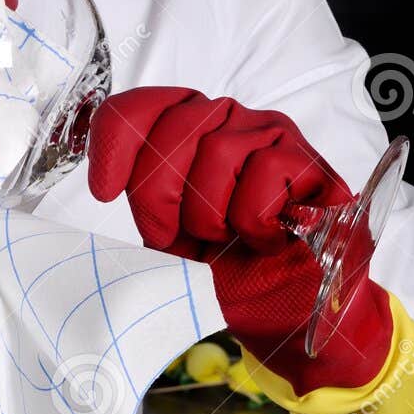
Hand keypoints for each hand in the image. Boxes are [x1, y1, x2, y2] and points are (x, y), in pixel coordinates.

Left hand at [85, 85, 392, 394]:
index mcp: (186, 126)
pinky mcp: (308, 160)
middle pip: (172, 129)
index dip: (114, 144)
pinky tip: (266, 238)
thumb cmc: (229, 264)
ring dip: (212, 214)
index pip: (138, 107)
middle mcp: (226, 118)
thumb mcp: (167, 231)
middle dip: (160, 195)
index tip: (105, 190)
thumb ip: (142, 195)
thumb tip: (104, 185)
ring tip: (229, 237)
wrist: (285, 306)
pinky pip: (263, 176)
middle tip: (176, 233)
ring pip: (218, 151)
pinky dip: (255, 222)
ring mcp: (269, 132)